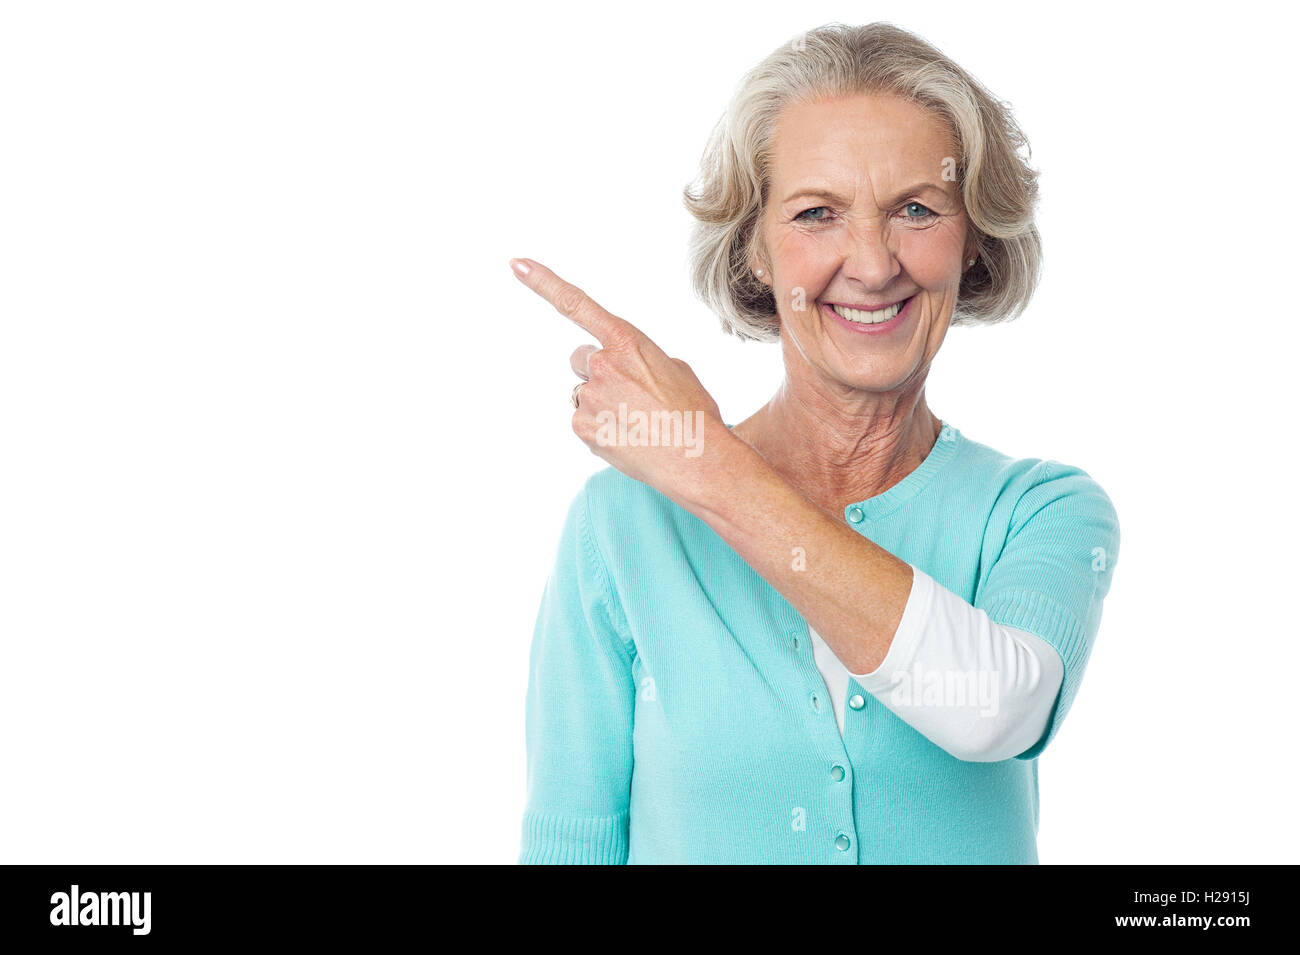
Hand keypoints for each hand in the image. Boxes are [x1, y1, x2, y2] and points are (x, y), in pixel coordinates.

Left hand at [509, 256, 729, 504]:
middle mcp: (602, 364)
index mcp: (627, 341)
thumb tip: (628, 370)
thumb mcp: (676, 369)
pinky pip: (584, 422)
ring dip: (603, 405)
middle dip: (599, 373)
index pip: (576, 304)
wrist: (697, 458)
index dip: (542, 282)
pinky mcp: (582, 427)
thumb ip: (642, 358)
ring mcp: (589, 396)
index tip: (516, 264)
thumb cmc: (694, 413)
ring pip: (585, 395)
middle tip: (631, 396)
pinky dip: (601, 430)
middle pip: (581, 360)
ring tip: (638, 422)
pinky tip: (628, 438)